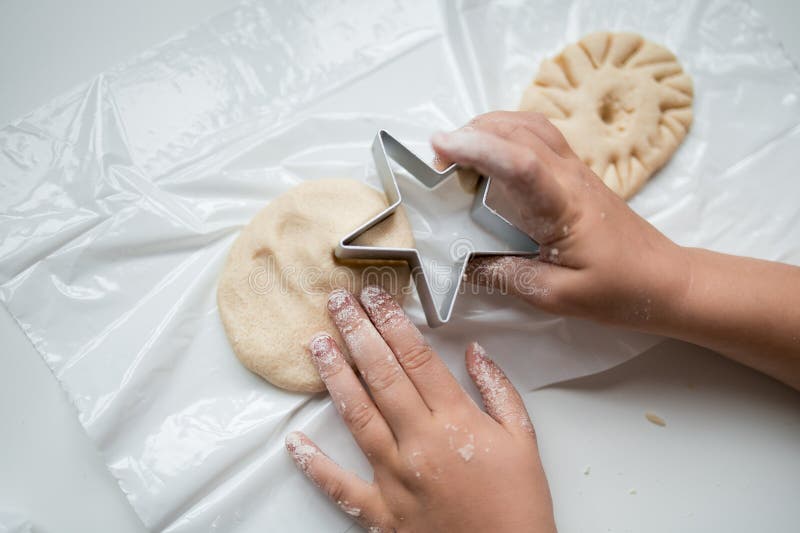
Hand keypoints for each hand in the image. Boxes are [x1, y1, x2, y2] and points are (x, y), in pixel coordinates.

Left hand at [285, 286, 555, 531]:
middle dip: (357, 334)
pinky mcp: (382, 513)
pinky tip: (293, 442)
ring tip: (316, 344)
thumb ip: (498, 390)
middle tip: (337, 303)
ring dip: (334, 377)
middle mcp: (420, 444)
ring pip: (357, 417)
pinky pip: (340, 486)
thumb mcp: (523, 440)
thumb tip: (474, 352)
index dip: (392, 323)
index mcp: (456, 422)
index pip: (416, 359)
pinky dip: (314, 465)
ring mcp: (396, 478)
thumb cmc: (518, 503)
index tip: (375, 297)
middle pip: (382, 377)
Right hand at [431, 111, 688, 328]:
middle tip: (439, 161)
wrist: (666, 280)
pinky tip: (490, 158)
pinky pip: (537, 137)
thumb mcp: (556, 296)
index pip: (518, 162)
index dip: (477, 149)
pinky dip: (505, 135)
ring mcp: (575, 170)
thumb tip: (462, 261)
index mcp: (565, 205)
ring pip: (529, 125)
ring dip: (489, 128)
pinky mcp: (575, 174)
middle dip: (472, 133)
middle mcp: (569, 176)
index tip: (439, 147)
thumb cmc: (619, 291)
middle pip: (519, 129)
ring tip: (458, 154)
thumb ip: (505, 275)